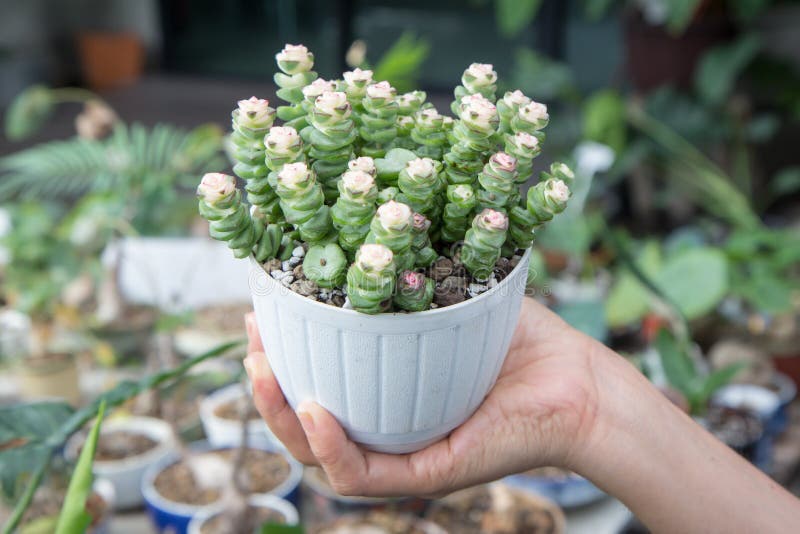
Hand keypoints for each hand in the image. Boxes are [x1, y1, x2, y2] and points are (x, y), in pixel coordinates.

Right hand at [243, 298, 602, 496]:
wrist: (578, 379)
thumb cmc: (519, 338)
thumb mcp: (451, 294)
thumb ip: (406, 272)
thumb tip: (364, 216)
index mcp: (386, 390)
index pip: (316, 378)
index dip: (280, 351)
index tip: (256, 309)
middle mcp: (387, 424)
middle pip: (306, 418)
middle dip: (266, 384)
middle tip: (249, 341)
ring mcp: (405, 454)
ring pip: (320, 452)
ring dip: (280, 417)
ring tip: (262, 372)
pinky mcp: (427, 474)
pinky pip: (360, 473)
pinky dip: (327, 444)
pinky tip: (309, 406)